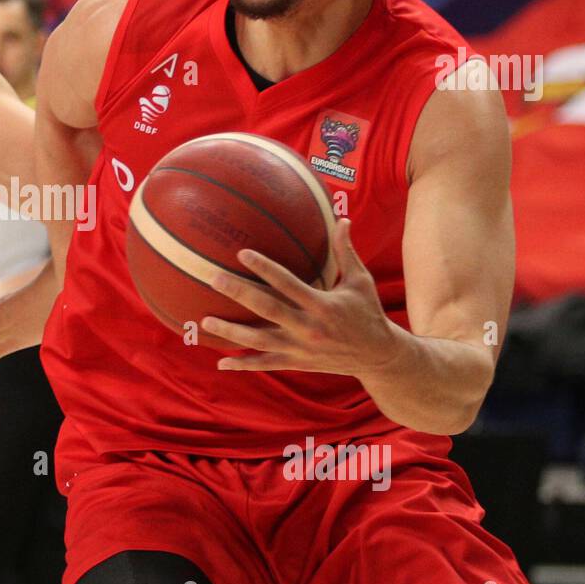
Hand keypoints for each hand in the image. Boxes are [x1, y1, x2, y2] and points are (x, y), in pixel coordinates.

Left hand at [200, 218, 402, 376]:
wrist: (378, 357)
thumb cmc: (367, 312)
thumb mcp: (360, 281)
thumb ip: (346, 251)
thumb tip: (342, 219)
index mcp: (323, 305)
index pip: (288, 283)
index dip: (265, 269)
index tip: (242, 253)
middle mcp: (308, 328)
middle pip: (268, 310)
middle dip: (240, 294)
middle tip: (213, 278)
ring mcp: (300, 348)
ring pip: (260, 341)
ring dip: (232, 332)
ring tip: (206, 320)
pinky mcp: (296, 362)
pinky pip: (265, 364)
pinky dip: (243, 364)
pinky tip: (221, 362)